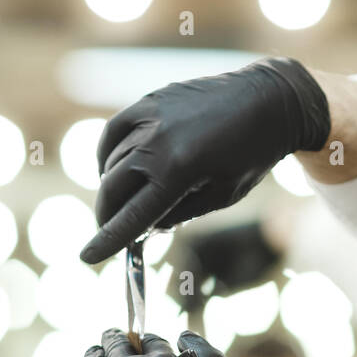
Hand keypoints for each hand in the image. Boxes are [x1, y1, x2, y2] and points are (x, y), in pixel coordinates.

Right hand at [80, 56, 329, 263]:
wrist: (268, 101)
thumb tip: (145, 227)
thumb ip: (181, 212)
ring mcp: (151, 116)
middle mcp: (158, 141)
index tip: (88, 256)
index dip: (109, 239)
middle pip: (113, 188)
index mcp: (180, 171)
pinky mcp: (150, 100)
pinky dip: (108, 154)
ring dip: (110, 188)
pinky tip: (114, 168)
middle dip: (107, 216)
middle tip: (109, 231)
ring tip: (121, 203)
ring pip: (112, 160)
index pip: (133, 214)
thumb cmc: (252, 155)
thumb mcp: (223, 195)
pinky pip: (115, 131)